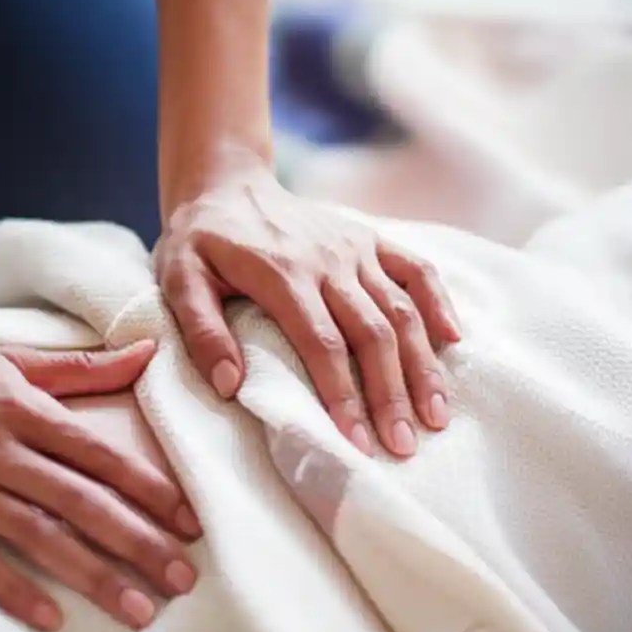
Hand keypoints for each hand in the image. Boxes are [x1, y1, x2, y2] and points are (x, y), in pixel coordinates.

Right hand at [0, 341, 200, 631]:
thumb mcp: (10, 361)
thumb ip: (81, 368)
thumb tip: (146, 351)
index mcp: (22, 410)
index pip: (96, 453)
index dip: (146, 487)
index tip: (188, 520)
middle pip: (78, 501)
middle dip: (134, 541)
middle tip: (181, 577)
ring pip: (37, 537)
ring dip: (91, 575)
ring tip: (137, 608)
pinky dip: (12, 588)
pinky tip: (51, 616)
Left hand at [156, 163, 461, 456]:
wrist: (225, 184)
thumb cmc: (199, 242)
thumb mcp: (178, 280)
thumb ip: (201, 331)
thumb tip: (230, 387)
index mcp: (282, 273)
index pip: (323, 344)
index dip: (342, 396)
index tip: (355, 443)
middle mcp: (328, 259)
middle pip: (373, 333)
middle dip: (391, 394)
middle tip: (403, 447)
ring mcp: (355, 247)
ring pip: (402, 309)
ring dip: (422, 365)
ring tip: (436, 417)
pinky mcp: (370, 240)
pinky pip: (416, 269)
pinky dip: (440, 303)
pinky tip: (454, 341)